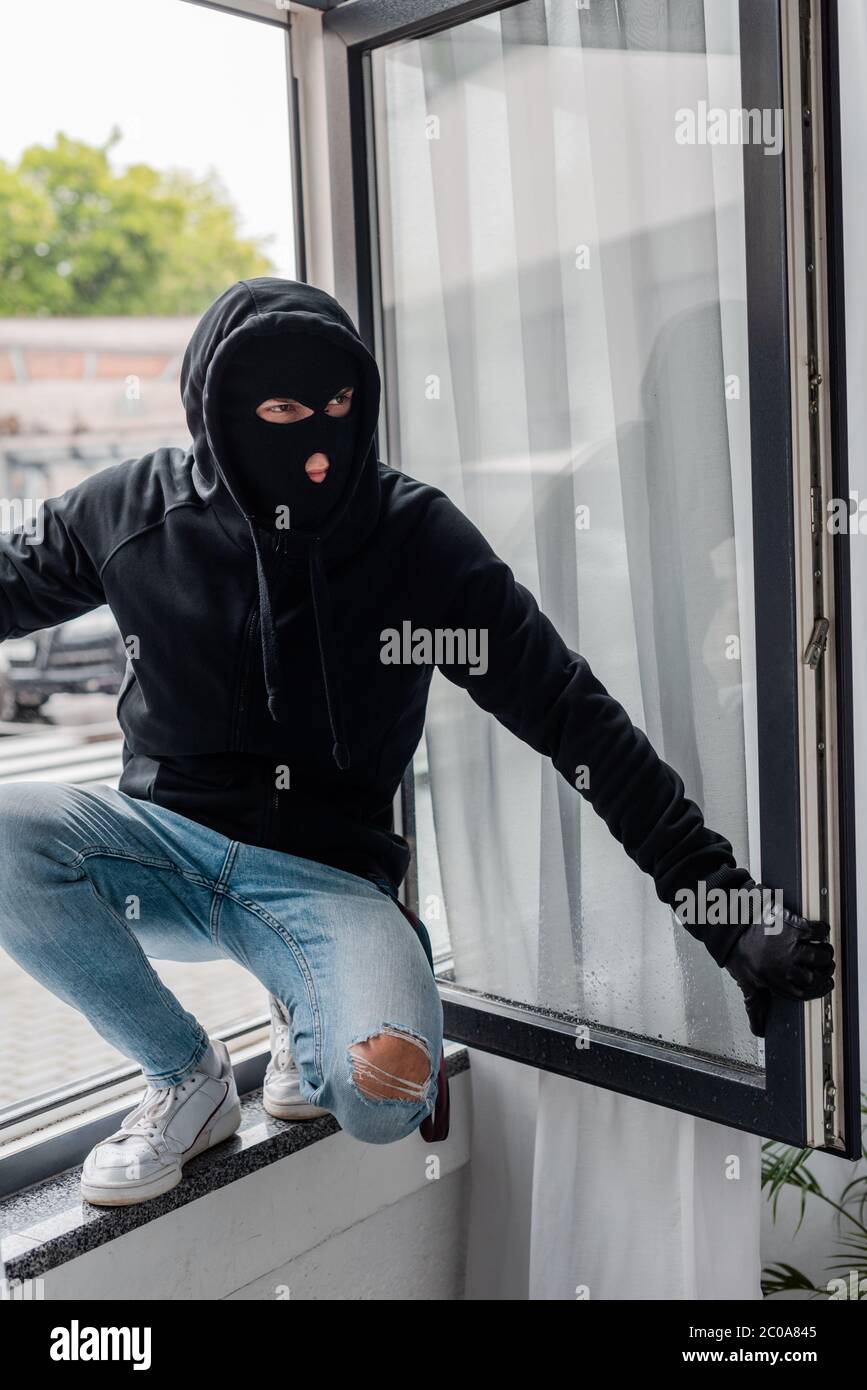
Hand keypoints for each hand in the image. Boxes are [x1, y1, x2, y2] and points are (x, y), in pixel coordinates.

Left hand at [723, 894, 834, 1036]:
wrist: (730, 928)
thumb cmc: (737, 953)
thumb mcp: (746, 984)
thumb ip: (756, 1008)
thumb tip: (758, 1031)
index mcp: (777, 983)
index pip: (808, 992)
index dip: (821, 989)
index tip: (826, 983)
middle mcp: (786, 967)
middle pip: (818, 974)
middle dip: (825, 971)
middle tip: (825, 965)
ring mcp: (790, 947)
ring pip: (820, 955)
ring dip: (825, 953)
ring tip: (823, 950)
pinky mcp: (792, 927)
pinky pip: (817, 932)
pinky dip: (822, 932)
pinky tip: (818, 933)